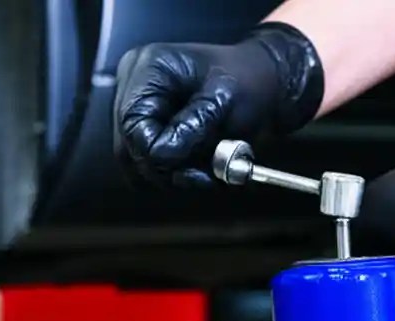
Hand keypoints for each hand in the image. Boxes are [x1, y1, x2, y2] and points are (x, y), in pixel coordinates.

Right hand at [112, 22, 322, 188]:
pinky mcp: (150, 129)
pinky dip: (175, 174)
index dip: (156, 154)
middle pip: (129, 147)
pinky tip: (200, 168)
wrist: (265, 83)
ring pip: (136, 163)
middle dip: (166, 169)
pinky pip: (150, 165)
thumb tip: (162, 156)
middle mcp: (135, 87)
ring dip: (172, 176)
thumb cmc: (250, 82)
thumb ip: (191, 129)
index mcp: (149, 69)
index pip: (132, 124)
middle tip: (204, 177)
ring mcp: (140, 110)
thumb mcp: (225, 102)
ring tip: (208, 172)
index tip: (189, 169)